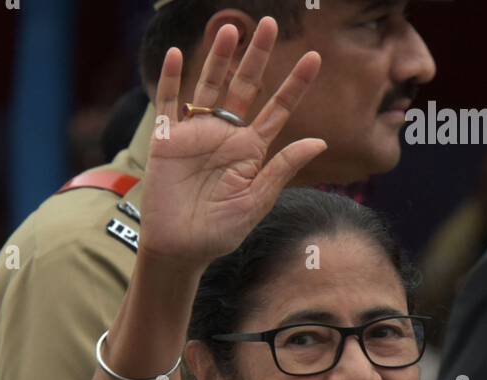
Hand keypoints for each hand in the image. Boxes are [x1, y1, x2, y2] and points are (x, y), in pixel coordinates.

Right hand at [140, 17, 324, 269]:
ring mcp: (195, 134)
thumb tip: (320, 141)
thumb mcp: (256, 202)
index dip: (295, 85)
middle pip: (244, 86)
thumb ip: (283, 169)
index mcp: (250, 150)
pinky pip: (168, 104)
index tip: (314, 58)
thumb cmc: (219, 234)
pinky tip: (175, 55)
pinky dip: (170, 80)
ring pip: (209, 86)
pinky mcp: (167, 141)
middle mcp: (225, 135)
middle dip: (257, 55)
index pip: (278, 110)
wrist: (180, 251)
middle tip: (269, 23)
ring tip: (229, 29)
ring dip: (217, 58)